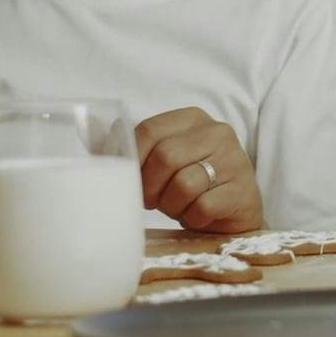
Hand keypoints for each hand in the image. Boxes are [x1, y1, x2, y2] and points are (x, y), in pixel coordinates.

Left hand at [136, 107, 264, 232]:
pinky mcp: (243, 190)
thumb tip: (92, 140)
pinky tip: (197, 215)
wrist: (235, 212)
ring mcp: (234, 160)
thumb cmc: (192, 185)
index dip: (133, 161)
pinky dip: (192, 218)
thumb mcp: (166, 160)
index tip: (132, 181)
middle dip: (151, 187)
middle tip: (153, 201)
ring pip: (184, 184)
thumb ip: (136, 148)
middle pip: (165, 157)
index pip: (149, 130)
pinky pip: (203, 206)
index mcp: (192, 118)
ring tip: (178, 207)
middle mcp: (217, 132)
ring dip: (172, 205)